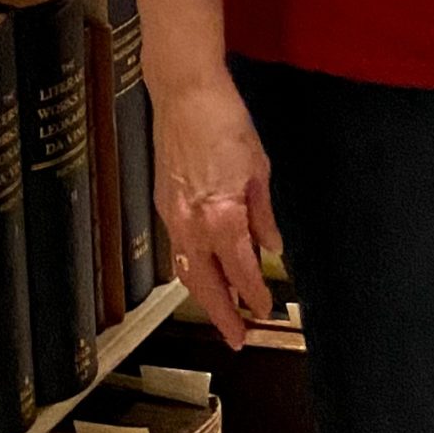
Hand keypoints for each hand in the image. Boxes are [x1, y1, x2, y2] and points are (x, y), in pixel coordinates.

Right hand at [152, 74, 282, 346]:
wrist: (185, 94)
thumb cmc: (228, 123)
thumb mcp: (260, 167)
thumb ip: (263, 214)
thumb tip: (270, 247)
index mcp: (222, 216)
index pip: (240, 270)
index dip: (253, 295)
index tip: (264, 311)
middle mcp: (193, 224)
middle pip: (206, 284)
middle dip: (222, 315)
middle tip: (236, 338)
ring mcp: (173, 217)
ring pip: (187, 271)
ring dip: (204, 296)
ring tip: (222, 314)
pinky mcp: (163, 205)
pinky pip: (178, 249)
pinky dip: (192, 269)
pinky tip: (204, 273)